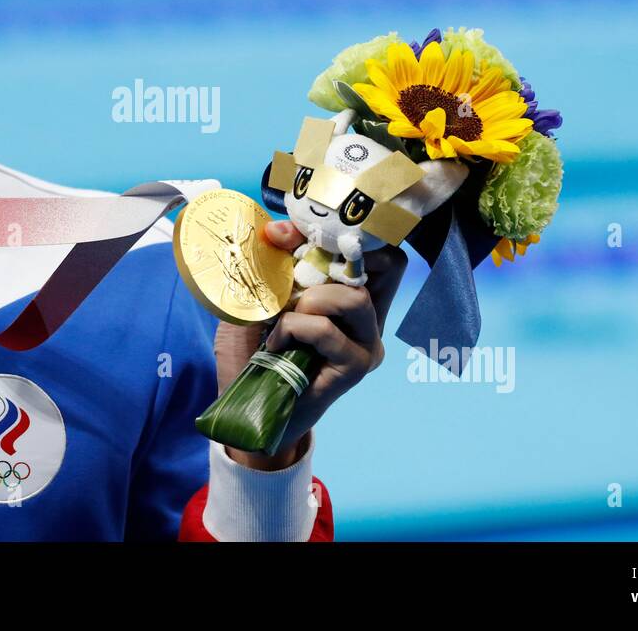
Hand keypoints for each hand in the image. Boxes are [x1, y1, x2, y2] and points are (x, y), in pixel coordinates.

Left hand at [214, 219, 407, 469]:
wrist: (251, 407)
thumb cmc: (258, 349)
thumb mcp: (263, 296)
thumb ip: (275, 261)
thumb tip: (276, 230)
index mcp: (356, 298)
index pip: (386, 258)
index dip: (361, 239)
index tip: (312, 239)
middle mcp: (372, 320)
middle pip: (385, 268)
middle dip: (329, 266)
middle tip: (295, 287)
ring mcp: (368, 345)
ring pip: (355, 298)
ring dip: (309, 301)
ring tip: (285, 320)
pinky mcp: (355, 368)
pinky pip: (326, 331)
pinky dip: (294, 328)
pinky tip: (278, 344)